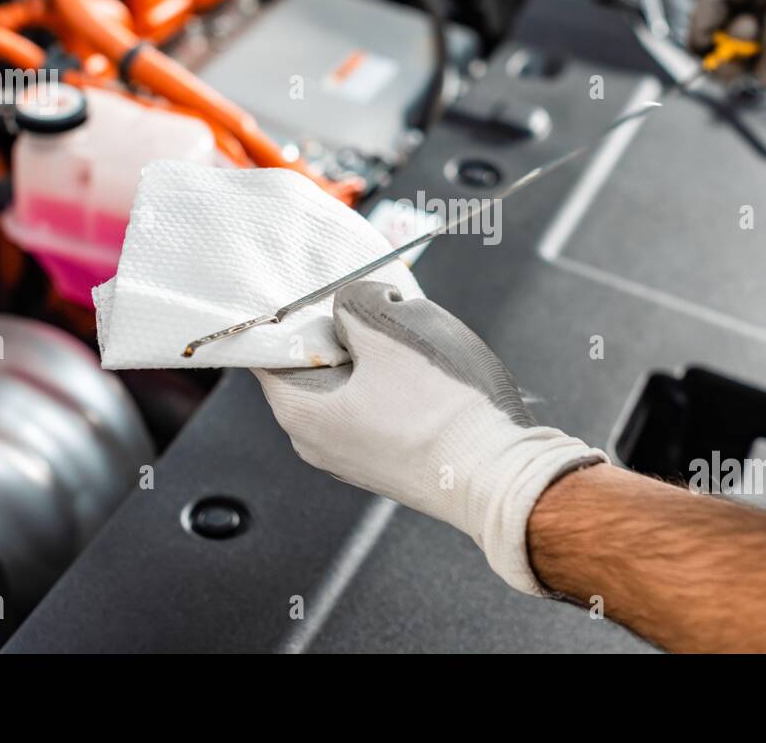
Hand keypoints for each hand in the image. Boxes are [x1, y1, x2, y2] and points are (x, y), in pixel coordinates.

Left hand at [253, 281, 606, 594]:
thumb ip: (353, 302)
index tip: (314, 289)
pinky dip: (393, 385)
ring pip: (350, 385)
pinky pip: (376, 409)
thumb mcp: (390, 326)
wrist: (498, 475)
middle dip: (342, 330)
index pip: (268, 348)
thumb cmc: (443, 409)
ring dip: (374, 356)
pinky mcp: (388, 464)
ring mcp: (352, 458)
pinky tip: (427, 376)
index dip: (290, 311)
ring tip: (410, 340)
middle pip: (313, 364)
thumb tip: (349, 306)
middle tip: (374, 304)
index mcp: (299, 411)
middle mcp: (314, 443)